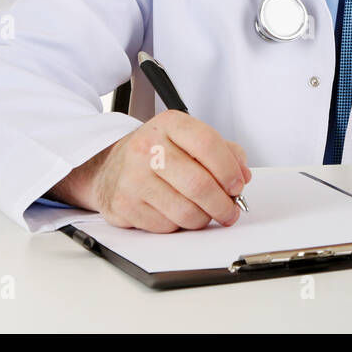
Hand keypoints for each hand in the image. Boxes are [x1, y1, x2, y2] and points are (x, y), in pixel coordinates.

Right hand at [54, 111, 251, 232]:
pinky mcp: (124, 205)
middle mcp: (148, 148)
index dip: (229, 169)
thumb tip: (242, 175)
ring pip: (185, 211)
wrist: (110, 167)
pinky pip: (166, 226)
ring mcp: (133, 177)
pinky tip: (177, 213)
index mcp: (169, 124)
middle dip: (223, 204)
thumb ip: (224, 152)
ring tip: (206, 213)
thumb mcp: (189, 139)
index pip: (207, 144)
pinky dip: (179, 226)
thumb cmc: (156, 153)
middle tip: (230, 211)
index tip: (237, 184)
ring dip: (204, 219)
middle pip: (199, 184)